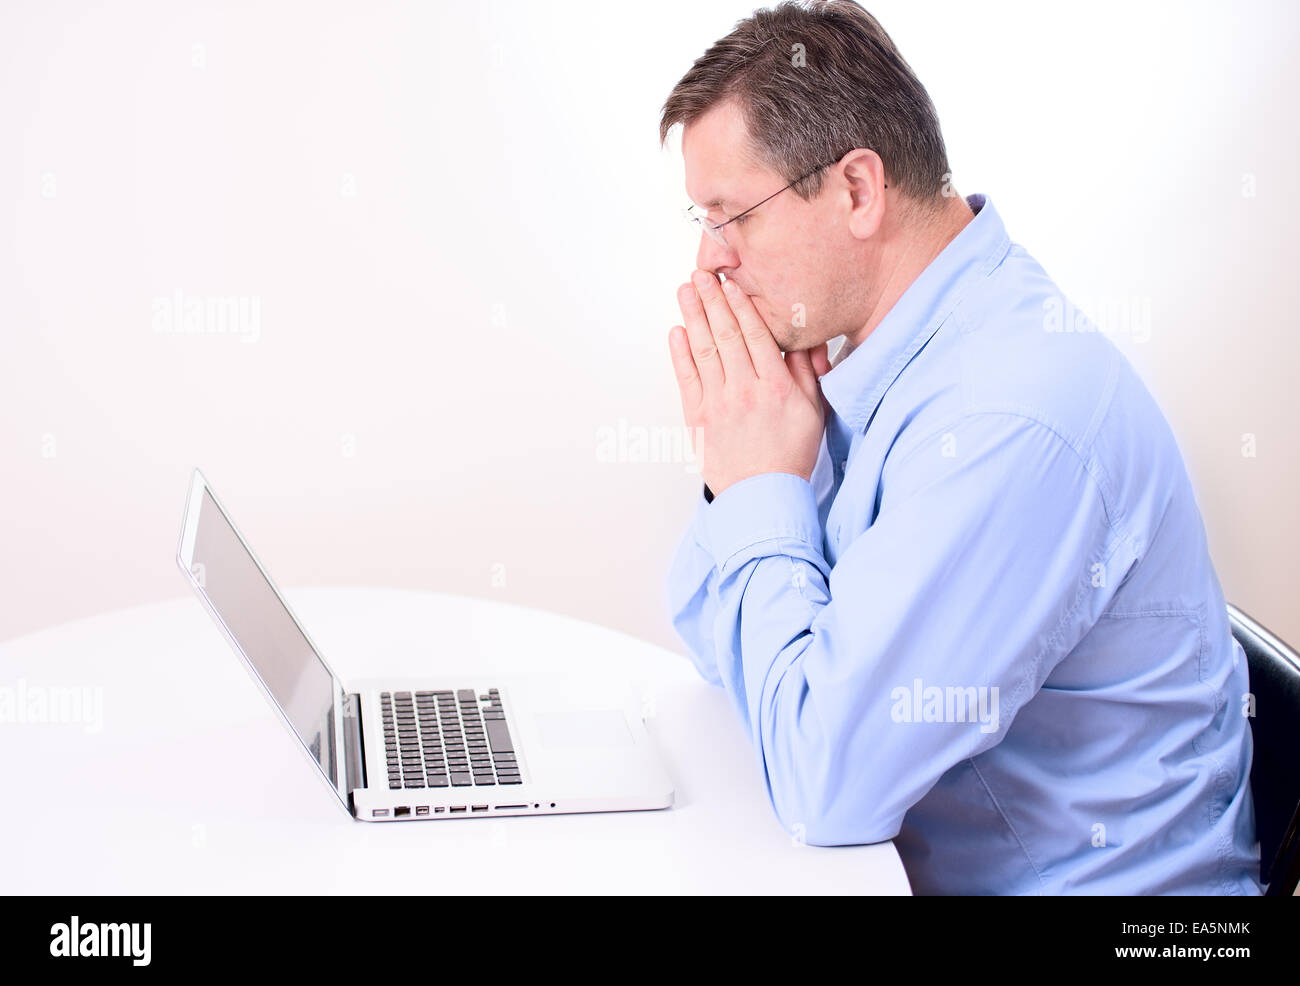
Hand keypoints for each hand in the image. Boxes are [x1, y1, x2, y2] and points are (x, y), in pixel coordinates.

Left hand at [669, 269, 830, 497]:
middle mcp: (744, 390)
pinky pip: (686, 378)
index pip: (755, 334)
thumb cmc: (790, 454)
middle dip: (712, 301)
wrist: (762, 495)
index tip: (731, 283)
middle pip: (725, 335)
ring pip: (703, 350)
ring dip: (693, 317)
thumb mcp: (812, 410)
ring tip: (686, 291)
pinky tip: (676, 331)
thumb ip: (804, 371)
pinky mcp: (698, 418)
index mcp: (775, 386)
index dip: (741, 305)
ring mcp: (717, 403)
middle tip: (701, 274)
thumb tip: (799, 337)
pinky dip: (679, 353)